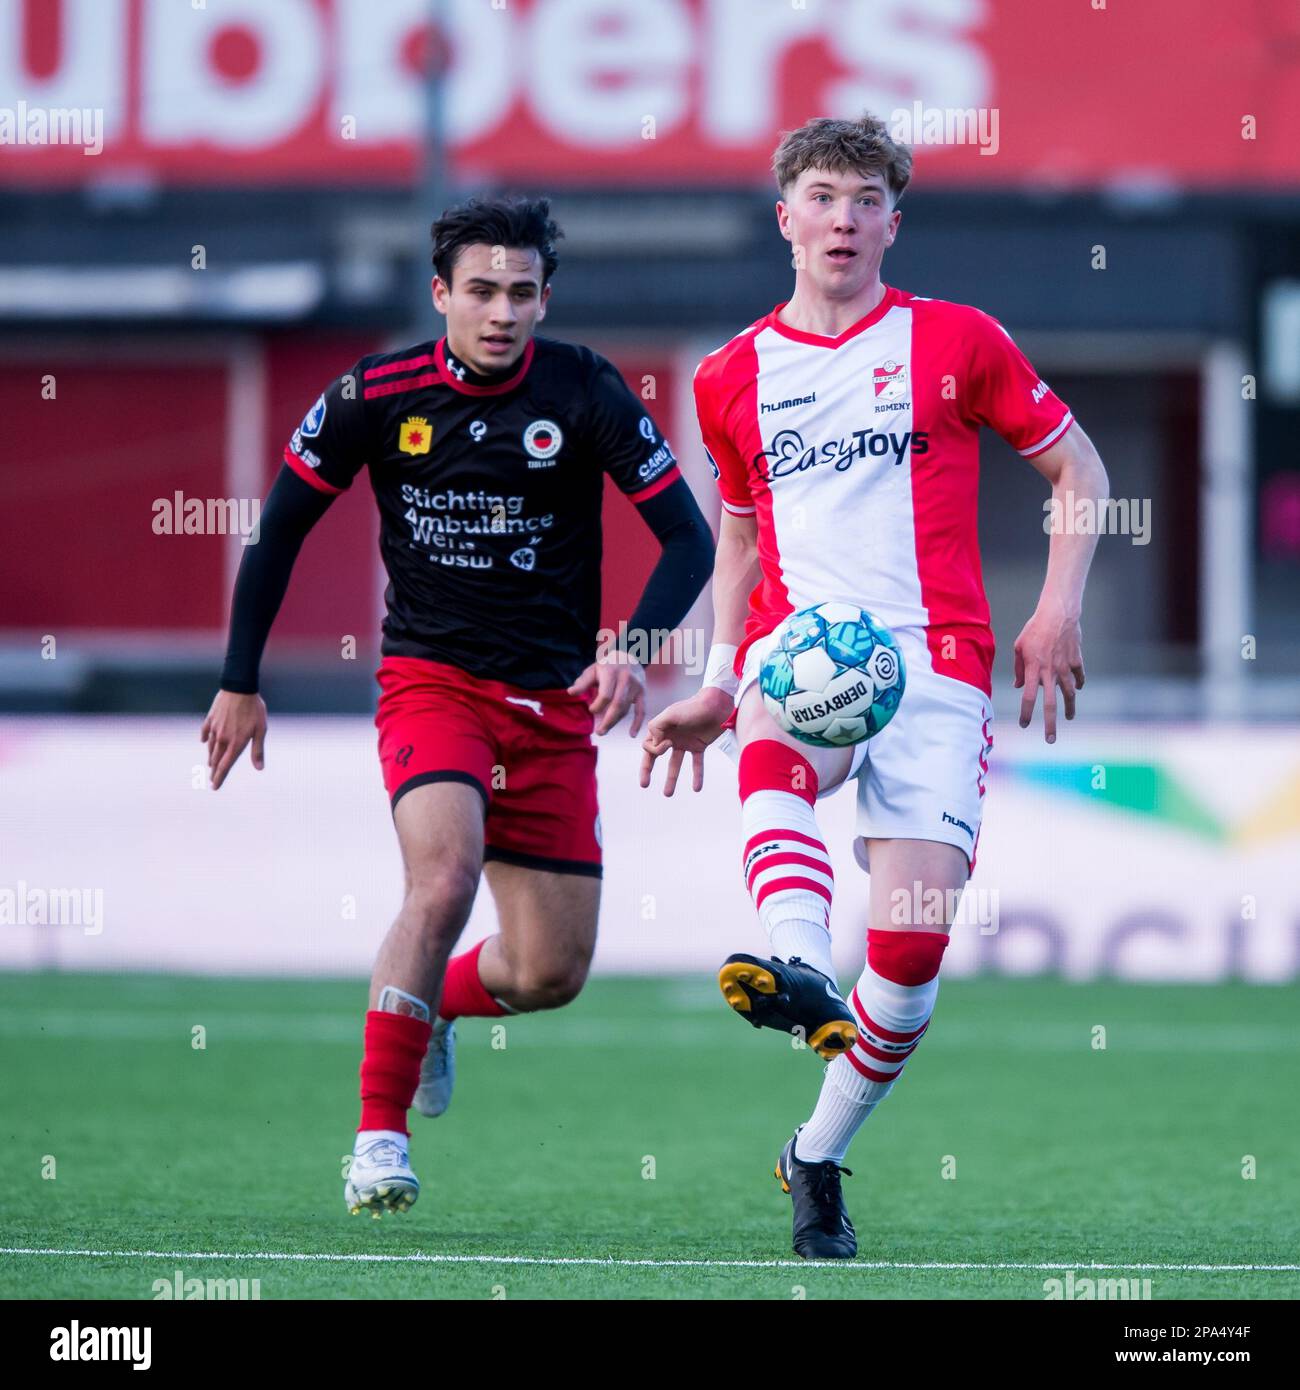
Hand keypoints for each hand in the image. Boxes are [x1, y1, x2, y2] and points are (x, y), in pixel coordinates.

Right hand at [201, 690, 267, 788]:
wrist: (239, 688)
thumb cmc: (254, 709)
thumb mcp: (261, 730)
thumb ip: (258, 750)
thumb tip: (259, 768)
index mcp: (236, 743)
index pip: (225, 766)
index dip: (219, 778)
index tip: (214, 787)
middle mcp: (223, 738)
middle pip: (216, 759)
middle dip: (214, 771)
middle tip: (212, 779)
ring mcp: (215, 728)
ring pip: (210, 747)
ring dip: (211, 757)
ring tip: (210, 764)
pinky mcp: (210, 718)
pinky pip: (205, 732)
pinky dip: (205, 739)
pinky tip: (203, 741)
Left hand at [568, 649, 645, 735]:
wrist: (629, 655)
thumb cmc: (606, 666)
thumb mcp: (593, 670)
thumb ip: (582, 682)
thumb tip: (570, 692)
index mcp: (611, 672)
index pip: (606, 695)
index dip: (597, 706)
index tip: (591, 710)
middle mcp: (626, 678)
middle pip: (617, 704)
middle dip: (608, 720)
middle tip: (599, 732)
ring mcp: (636, 686)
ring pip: (626, 708)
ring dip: (615, 721)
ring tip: (604, 730)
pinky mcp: (642, 692)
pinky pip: (641, 710)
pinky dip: (637, 723)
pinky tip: (631, 734)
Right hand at [639, 685, 733, 793]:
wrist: (716, 704)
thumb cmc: (693, 707)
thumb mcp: (671, 714)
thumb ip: (657, 727)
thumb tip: (653, 742)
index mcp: (661, 729)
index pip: (648, 746)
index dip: (655, 750)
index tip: (668, 743)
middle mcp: (671, 737)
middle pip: (655, 756)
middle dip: (647, 770)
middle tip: (644, 784)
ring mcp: (685, 742)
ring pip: (674, 765)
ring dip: (671, 779)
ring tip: (667, 795)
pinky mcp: (699, 746)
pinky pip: (696, 764)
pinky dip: (697, 776)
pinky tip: (696, 789)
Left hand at [1013, 602, 1084, 743]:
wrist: (1059, 614)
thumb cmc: (1035, 629)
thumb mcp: (1019, 646)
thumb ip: (1019, 669)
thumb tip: (1019, 686)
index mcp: (1034, 669)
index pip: (1029, 697)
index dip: (1027, 713)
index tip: (1025, 725)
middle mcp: (1051, 671)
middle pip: (1051, 703)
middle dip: (1051, 724)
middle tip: (1051, 740)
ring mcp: (1066, 667)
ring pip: (1069, 694)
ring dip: (1069, 708)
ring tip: (1068, 718)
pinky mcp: (1077, 661)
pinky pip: (1079, 678)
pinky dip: (1078, 685)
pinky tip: (1077, 689)